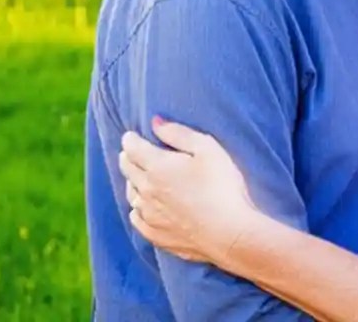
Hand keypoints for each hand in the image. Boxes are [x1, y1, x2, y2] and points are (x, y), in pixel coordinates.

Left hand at [118, 117, 258, 264]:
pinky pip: (136, 218)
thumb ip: (179, 134)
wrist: (230, 235)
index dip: (130, 139)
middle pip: (127, 169)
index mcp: (157, 166)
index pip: (132, 148)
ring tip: (138, 177)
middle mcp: (147, 190)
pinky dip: (137, 208)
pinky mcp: (156, 235)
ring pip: (131, 194)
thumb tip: (155, 123)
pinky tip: (143, 207)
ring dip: (132, 182)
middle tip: (131, 152)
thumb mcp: (208, 150)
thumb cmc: (223, 188)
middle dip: (128, 157)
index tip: (131, 135)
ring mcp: (149, 215)